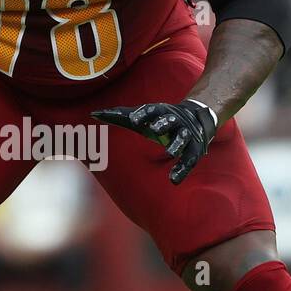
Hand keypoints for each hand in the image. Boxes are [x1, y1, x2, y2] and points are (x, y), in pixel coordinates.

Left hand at [92, 99, 217, 183]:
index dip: (145, 114)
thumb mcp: (142, 115)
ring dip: (176, 144)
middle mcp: (174, 121)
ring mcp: (186, 135)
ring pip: (182, 138)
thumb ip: (119, 115)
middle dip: (163, 124)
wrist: (197, 116)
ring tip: (170, 152)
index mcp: (160, 112)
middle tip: (155, 130)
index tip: (136, 120)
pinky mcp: (194, 149)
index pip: (152, 110)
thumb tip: (93, 114)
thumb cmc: (159, 118)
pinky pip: (189, 160)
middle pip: (169, 121)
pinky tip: (174, 180)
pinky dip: (182, 169)